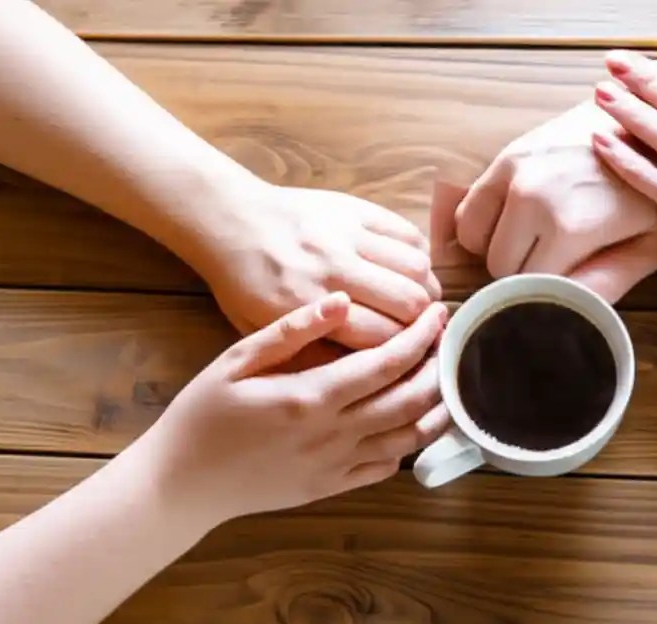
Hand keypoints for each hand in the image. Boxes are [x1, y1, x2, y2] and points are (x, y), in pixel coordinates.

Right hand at [132, 293, 448, 526]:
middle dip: (438, 368)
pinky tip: (410, 422)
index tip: (438, 314)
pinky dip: (407, 444)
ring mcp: (334, 467)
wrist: (180, 484)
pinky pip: (385, 469)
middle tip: (449, 343)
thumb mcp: (236, 360)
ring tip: (446, 381)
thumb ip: (292, 330)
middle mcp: (332, 435)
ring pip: (408, 440)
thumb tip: (342, 299)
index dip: (421, 337)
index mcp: (311, 397)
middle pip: (409, 401)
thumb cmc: (202, 415)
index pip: (387, 363)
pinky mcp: (330, 489)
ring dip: (435, 410)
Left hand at [195, 183, 441, 347]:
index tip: (416, 361)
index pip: (381, 338)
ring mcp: (346, 235)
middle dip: (424, 324)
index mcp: (305, 306)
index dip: (406, 354)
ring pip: (416, 267)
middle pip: (409, 303)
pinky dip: (419, 256)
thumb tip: (362, 379)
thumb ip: (309, 356)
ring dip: (427, 289)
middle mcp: (331, 269)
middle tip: (426, 333)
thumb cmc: (243, 284)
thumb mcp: (261, 332)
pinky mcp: (356, 209)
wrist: (228, 220)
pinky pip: (408, 234)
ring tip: (422, 303)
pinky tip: (410, 271)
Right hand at [454, 101, 656, 301]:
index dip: (546, 297)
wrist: (649, 118)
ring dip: (499, 250)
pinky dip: (484, 227)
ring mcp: (513, 172)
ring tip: (534, 245)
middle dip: (523, 275)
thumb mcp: (654, 243)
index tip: (565, 292)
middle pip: (500, 268)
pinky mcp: (505, 155)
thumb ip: (610, 283)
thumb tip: (567, 309)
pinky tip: (517, 225)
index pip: (530, 288)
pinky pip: (469, 212)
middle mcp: (531, 197)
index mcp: (569, 226)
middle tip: (556, 266)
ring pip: (477, 243)